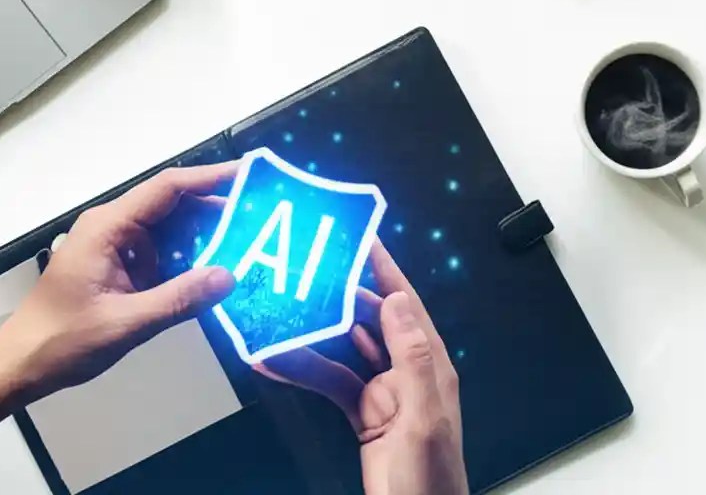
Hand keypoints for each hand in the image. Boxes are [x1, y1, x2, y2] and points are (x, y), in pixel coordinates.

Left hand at [0, 163, 239, 402]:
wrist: (21, 365)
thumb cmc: (60, 341)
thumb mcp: (126, 323)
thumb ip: (179, 299)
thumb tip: (228, 277)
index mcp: (108, 227)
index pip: (168, 188)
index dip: (211, 179)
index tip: (250, 177)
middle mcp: (114, 228)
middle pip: (176, 206)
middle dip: (218, 211)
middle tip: (263, 219)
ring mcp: (118, 247)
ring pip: (174, 231)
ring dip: (208, 238)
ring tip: (251, 245)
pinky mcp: (122, 267)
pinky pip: (165, 254)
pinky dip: (192, 261)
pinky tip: (219, 273)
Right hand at [254, 241, 467, 494]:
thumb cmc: (429, 479)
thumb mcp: (421, 419)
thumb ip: (411, 360)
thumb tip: (396, 302)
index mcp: (430, 364)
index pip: (406, 303)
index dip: (384, 268)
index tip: (359, 236)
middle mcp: (408, 370)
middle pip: (371, 318)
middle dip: (339, 292)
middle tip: (303, 266)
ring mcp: (384, 391)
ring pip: (344, 348)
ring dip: (314, 330)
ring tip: (281, 306)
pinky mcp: (364, 413)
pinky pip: (330, 381)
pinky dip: (303, 370)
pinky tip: (275, 360)